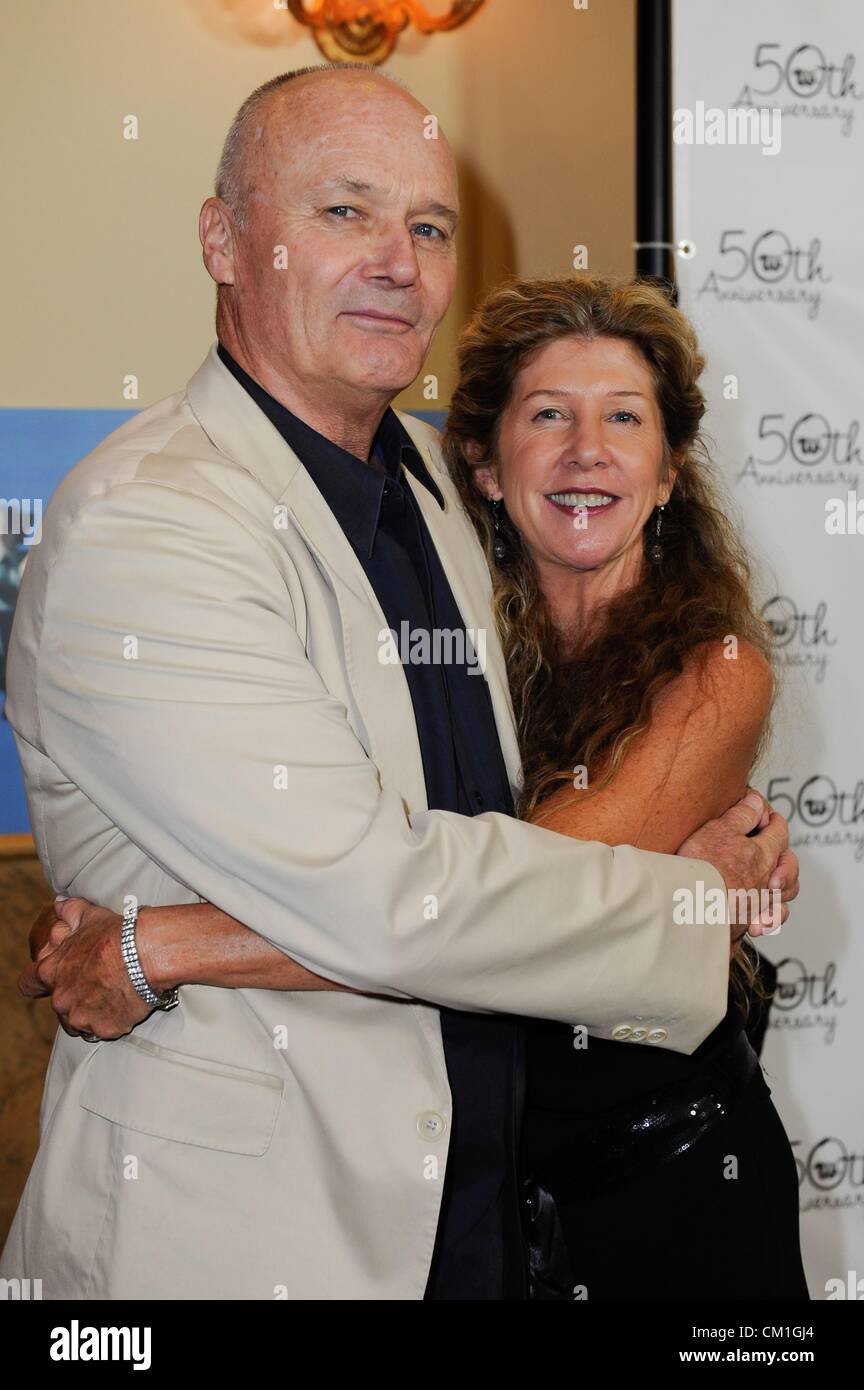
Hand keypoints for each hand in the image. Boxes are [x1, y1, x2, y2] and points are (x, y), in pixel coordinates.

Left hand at [19, 897, 153, 1040]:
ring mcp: (81, 1017)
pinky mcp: (104, 1029)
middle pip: (61, 1006)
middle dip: (77, 998)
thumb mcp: (90, 916)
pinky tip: (129, 1003)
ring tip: (115, 996)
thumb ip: (70, 911)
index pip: (28, 984)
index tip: (49, 982)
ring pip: (82, 1022)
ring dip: (93, 1013)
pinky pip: (107, 1029)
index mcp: (52, 972)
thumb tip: (58, 903)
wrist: (145, 954)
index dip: (37, 983)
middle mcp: (61, 998)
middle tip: (100, 985)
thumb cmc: (115, 934)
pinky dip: (116, 1020)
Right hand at [677, 788, 799, 955]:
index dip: (774, 820)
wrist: (689, 907)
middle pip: (789, 865)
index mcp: (764, 854)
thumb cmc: (702, 869)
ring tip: (774, 881)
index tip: (768, 816)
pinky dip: (769, 917)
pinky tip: (761, 915)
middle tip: (774, 847)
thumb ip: (741, 815)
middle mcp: (767, 880)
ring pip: (785, 895)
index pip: (779, 832)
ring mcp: (759, 903)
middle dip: (784, 854)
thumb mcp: (719, 830)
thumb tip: (756, 802)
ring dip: (783, 886)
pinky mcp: (747, 922)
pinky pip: (769, 921)